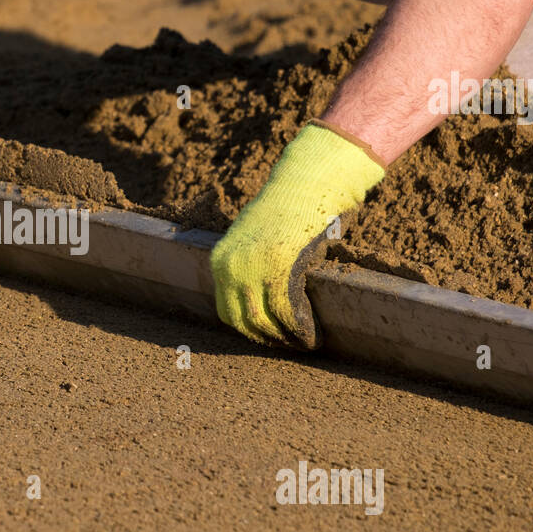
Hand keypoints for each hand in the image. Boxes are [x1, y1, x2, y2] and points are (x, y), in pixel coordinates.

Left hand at [211, 123, 384, 347]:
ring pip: (263, 321)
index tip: (268, 338)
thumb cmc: (288, 211)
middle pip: (242, 321)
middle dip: (266, 339)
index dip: (249, 330)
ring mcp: (251, 269)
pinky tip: (311, 336)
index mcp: (220, 261)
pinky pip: (285, 312)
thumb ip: (251, 267)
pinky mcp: (277, 269)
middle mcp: (229, 267)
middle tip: (288, 346)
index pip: (226, 311)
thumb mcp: (255, 240)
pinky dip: (299, 329)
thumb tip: (261, 300)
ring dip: (284, 339)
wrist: (305, 184)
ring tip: (303, 344)